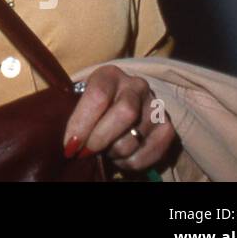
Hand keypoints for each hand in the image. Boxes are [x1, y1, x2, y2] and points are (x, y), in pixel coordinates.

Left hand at [63, 64, 177, 172]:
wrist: (119, 103)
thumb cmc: (92, 106)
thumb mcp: (79, 100)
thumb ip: (75, 116)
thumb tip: (70, 144)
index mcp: (110, 74)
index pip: (98, 96)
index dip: (82, 124)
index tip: (70, 145)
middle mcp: (137, 85)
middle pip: (124, 113)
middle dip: (101, 139)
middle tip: (86, 152)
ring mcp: (155, 106)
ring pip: (134, 138)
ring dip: (114, 153)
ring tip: (104, 151)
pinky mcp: (167, 127)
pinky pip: (150, 153)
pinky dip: (131, 163)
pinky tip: (119, 157)